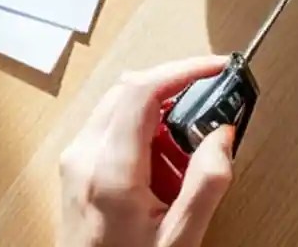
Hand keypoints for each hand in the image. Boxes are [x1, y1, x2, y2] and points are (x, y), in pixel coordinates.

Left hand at [59, 56, 235, 246]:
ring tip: (182, 161)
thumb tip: (223, 134)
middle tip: (210, 108)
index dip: (182, 70)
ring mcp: (75, 160)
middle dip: (175, 92)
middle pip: (130, 90)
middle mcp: (84, 157)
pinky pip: (111, 127)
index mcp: (109, 171)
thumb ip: (208, 182)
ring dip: (159, 117)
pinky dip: (143, 133)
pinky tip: (161, 170)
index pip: (143, 91)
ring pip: (120, 105)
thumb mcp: (180, 238)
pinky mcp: (74, 167)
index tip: (214, 67)